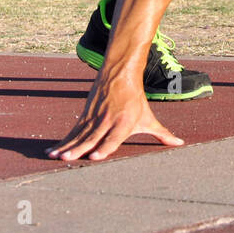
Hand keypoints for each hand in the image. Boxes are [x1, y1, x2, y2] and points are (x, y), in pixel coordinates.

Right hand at [48, 71, 183, 161]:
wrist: (120, 73)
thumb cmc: (136, 100)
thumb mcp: (149, 118)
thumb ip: (162, 134)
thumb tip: (180, 144)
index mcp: (123, 122)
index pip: (112, 138)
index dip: (103, 148)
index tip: (94, 157)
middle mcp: (107, 120)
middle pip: (91, 137)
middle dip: (78, 149)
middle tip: (67, 159)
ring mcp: (94, 116)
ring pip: (78, 134)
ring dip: (66, 146)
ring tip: (54, 157)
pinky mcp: (85, 114)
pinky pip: (73, 130)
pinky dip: (63, 140)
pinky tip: (53, 150)